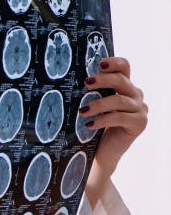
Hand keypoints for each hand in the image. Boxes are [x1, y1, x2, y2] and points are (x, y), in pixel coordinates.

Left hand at [80, 57, 147, 205]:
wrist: (100, 152)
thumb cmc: (93, 125)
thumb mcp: (92, 104)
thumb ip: (91, 91)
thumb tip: (73, 77)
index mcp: (124, 86)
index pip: (124, 67)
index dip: (114, 63)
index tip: (98, 64)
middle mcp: (135, 95)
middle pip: (122, 80)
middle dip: (103, 80)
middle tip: (86, 83)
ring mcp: (140, 109)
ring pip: (120, 100)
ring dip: (99, 104)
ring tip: (82, 111)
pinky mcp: (140, 124)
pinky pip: (120, 117)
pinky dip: (103, 120)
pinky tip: (89, 125)